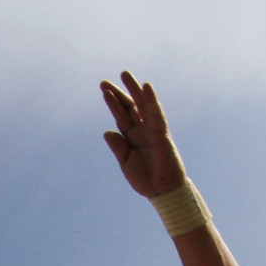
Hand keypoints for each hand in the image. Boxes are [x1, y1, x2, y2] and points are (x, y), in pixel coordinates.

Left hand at [100, 71, 186, 198]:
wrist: (161, 190)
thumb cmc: (145, 179)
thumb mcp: (126, 162)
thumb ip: (118, 147)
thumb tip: (107, 131)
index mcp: (131, 137)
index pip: (121, 115)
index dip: (113, 103)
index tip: (104, 90)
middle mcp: (141, 130)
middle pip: (129, 106)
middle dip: (119, 93)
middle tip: (105, 82)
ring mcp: (151, 129)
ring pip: (142, 105)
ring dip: (134, 90)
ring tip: (125, 75)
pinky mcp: (162, 132)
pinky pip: (156, 113)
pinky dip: (151, 100)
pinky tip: (146, 87)